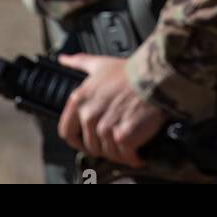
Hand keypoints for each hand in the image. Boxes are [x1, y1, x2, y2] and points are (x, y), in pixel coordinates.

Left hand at [55, 53, 168, 167]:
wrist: (153, 78)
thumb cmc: (129, 71)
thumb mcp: (100, 64)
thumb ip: (79, 63)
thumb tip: (63, 59)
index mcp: (79, 100)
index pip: (66, 132)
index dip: (78, 139)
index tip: (89, 140)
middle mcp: (89, 115)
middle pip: (90, 146)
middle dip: (105, 146)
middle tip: (118, 138)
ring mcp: (105, 127)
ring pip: (109, 153)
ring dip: (121, 152)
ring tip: (131, 142)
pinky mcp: (123, 137)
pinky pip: (126, 156)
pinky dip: (134, 157)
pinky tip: (139, 152)